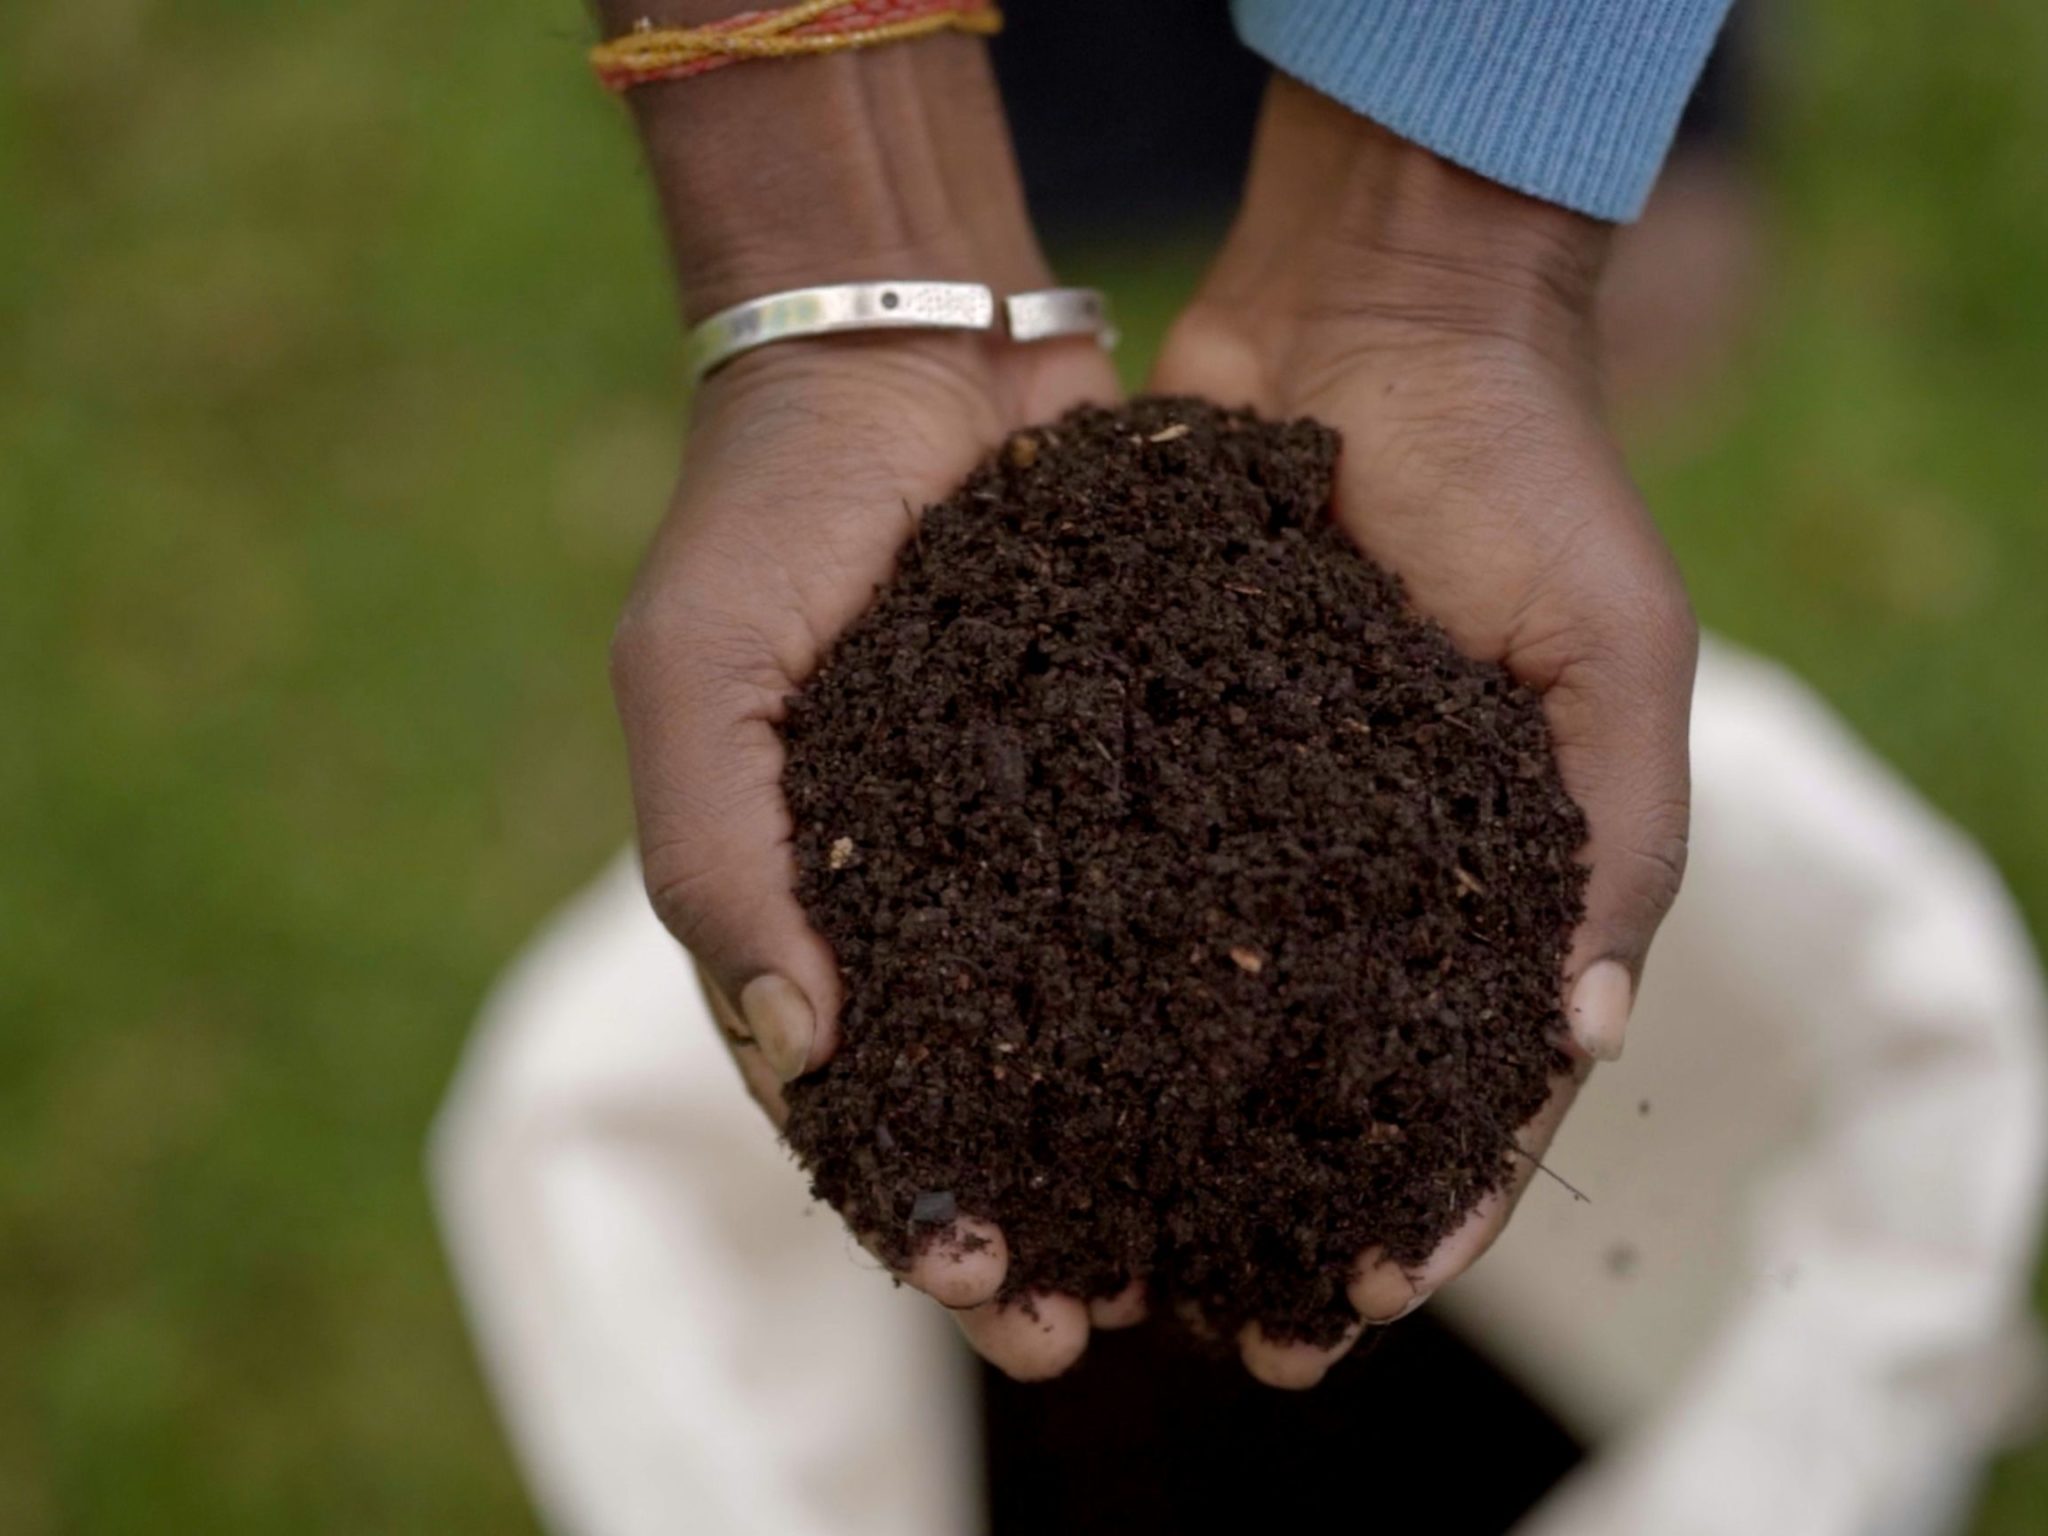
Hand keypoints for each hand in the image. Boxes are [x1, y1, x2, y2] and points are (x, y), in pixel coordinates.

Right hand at [611, 328, 1123, 1371]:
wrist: (903, 346)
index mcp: (806, 903)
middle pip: (985, 1093)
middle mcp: (928, 893)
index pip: (852, 1102)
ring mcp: (1034, 834)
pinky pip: (1176, 889)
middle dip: (1041, 1216)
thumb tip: (805, 1047)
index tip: (988, 1302)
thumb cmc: (766, 515)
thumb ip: (714, 858)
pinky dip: (1214, 982)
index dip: (910, 1213)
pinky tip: (1286, 1058)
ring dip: (1141, 1135)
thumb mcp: (694, 675)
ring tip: (1219, 1233)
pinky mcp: (1135, 760)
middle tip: (1111, 1319)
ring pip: (1092, 1019)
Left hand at [1152, 79, 1696, 1386]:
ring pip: (1190, 1006)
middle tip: (1205, 1324)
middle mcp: (1356, 868)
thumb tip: (1584, 1036)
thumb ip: (1617, 841)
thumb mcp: (1615, 656)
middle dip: (1265, 1202)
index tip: (1364, 1300)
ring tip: (1087, 1236)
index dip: (1427, 1200)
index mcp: (1487, 877)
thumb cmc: (1530, 482)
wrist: (1381, 319)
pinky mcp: (1142, 739)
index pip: (1463, 1081)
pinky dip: (1066, 970)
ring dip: (1147, 1125)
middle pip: (1311, 1075)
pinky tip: (1013, 1060)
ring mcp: (1244, 812)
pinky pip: (1102, 876)